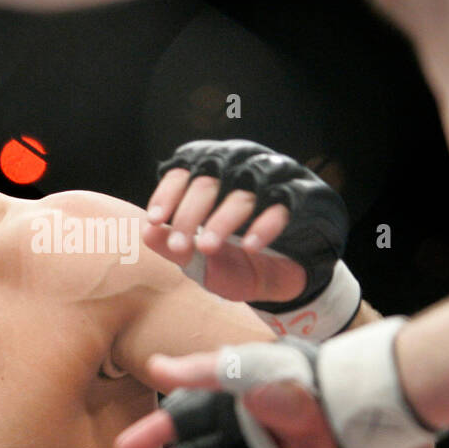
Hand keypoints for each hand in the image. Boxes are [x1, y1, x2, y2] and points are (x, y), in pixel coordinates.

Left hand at [145, 164, 304, 303]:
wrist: (285, 279)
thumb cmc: (235, 261)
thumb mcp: (200, 261)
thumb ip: (173, 246)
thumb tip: (145, 232)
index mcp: (212, 175)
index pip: (184, 170)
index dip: (168, 193)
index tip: (156, 220)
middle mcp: (241, 168)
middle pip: (209, 181)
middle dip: (190, 216)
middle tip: (179, 247)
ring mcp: (274, 180)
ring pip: (243, 193)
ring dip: (222, 221)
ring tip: (207, 248)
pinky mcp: (303, 197)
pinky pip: (282, 206)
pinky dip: (264, 226)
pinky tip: (250, 248)